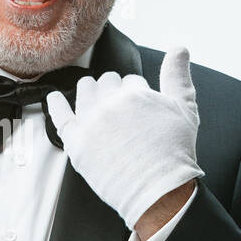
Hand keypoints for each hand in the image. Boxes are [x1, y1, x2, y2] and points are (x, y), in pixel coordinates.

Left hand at [46, 47, 203, 230]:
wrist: (158, 191)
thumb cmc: (173, 156)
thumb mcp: (185, 109)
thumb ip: (178, 76)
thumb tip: (179, 49)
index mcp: (134, 93)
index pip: (129, 80)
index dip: (134, 93)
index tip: (137, 108)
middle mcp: (109, 104)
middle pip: (105, 82)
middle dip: (113, 90)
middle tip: (119, 109)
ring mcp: (90, 122)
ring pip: (84, 92)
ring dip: (90, 93)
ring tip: (96, 104)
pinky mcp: (76, 142)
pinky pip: (59, 115)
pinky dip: (55, 103)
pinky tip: (55, 98)